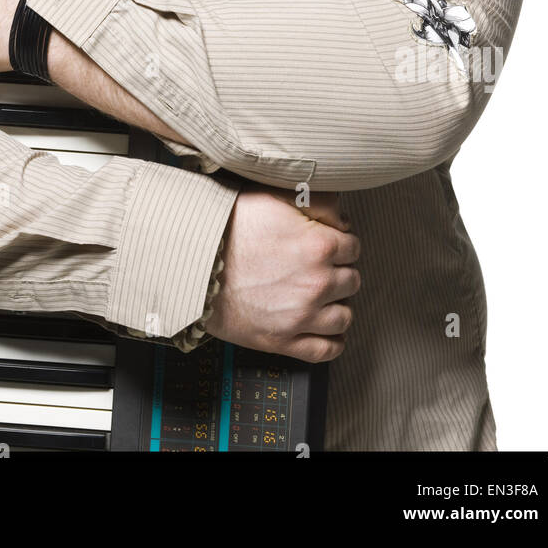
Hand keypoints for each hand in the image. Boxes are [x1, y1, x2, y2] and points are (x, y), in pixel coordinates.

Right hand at [205, 188, 359, 361]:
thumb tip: (341, 216)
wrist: (193, 260)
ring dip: (337, 304)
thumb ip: (318, 201)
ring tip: (323, 296)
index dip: (341, 242)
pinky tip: (326, 328)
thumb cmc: (228, 227)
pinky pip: (326, 350)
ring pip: (344, 316)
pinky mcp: (283, 340)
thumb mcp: (275, 197)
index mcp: (319, 246)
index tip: (330, 243)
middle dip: (340, 271)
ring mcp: (301, 316)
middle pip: (351, 280)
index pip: (353, 247)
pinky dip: (332, 341)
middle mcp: (317, 283)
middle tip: (321, 267)